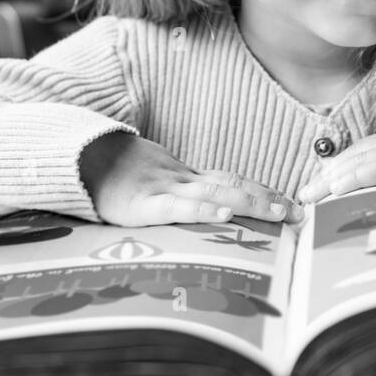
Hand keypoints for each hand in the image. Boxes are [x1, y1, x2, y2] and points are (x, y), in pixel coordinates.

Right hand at [79, 132, 303, 226]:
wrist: (75, 159)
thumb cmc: (112, 176)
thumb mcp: (150, 185)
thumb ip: (176, 198)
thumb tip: (206, 214)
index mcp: (184, 178)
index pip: (233, 182)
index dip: (263, 191)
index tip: (293, 204)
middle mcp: (181, 181)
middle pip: (233, 186)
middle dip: (268, 199)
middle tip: (300, 213)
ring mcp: (163, 190)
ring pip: (215, 194)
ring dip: (249, 203)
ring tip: (278, 213)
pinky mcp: (141, 205)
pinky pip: (176, 207)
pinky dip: (201, 210)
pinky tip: (222, 216)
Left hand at [297, 116, 375, 203]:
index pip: (368, 149)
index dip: (343, 164)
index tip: (324, 179)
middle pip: (357, 154)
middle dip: (329, 173)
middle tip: (306, 192)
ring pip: (360, 160)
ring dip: (331, 179)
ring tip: (310, 195)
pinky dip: (354, 177)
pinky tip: (337, 188)